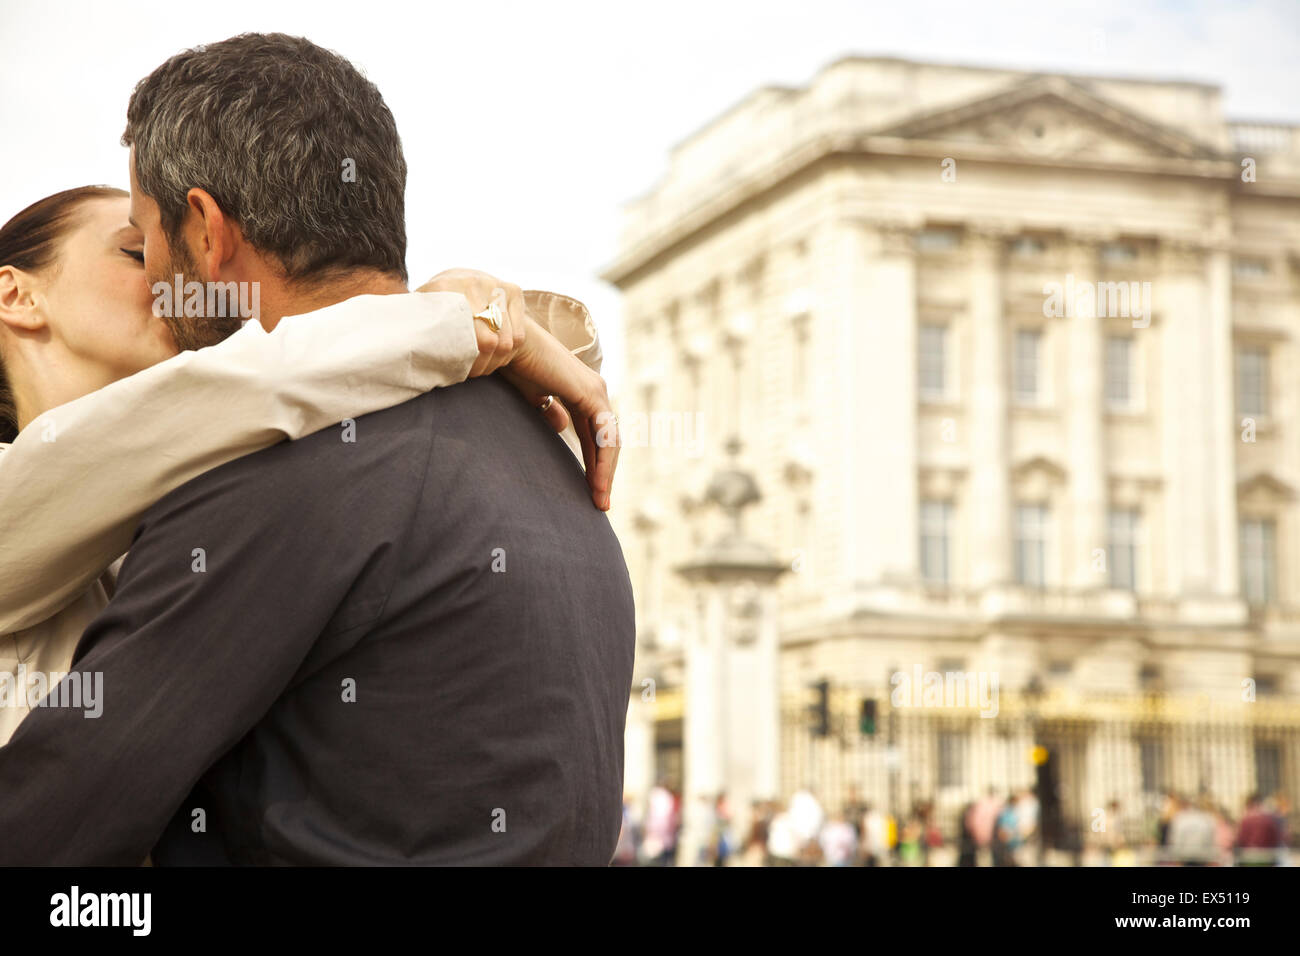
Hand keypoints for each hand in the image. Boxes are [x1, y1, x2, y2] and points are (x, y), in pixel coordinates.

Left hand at [415, 268, 525, 375]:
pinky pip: (518, 336)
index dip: (461, 357)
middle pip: (487, 341)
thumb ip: (418, 326)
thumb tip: (406, 349)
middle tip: (468, 373)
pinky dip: (507, 354)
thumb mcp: (424, 312)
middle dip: (479, 364)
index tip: (455, 370)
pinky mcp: (514, 291)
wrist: (462, 278)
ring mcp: (496, 284)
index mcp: (444, 286)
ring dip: (494, 362)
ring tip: (481, 367)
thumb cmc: (438, 305)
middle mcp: (473, 281)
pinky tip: (495, 356)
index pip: (460, 334)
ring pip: (505, 342)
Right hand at [499, 316, 619, 511]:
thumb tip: (560, 426)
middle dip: (603, 473)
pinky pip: (604, 435)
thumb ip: (548, 410)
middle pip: (606, 441)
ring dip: (606, 472)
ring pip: (609, 441)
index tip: (589, 490)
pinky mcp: (591, 394)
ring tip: (599, 499)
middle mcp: (594, 391)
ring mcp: (596, 391)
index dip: (593, 462)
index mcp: (581, 392)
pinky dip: (603, 460)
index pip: (594, 434)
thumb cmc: (513, 364)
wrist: (507, 345)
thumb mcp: (533, 395)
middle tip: (599, 503)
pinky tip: (596, 482)